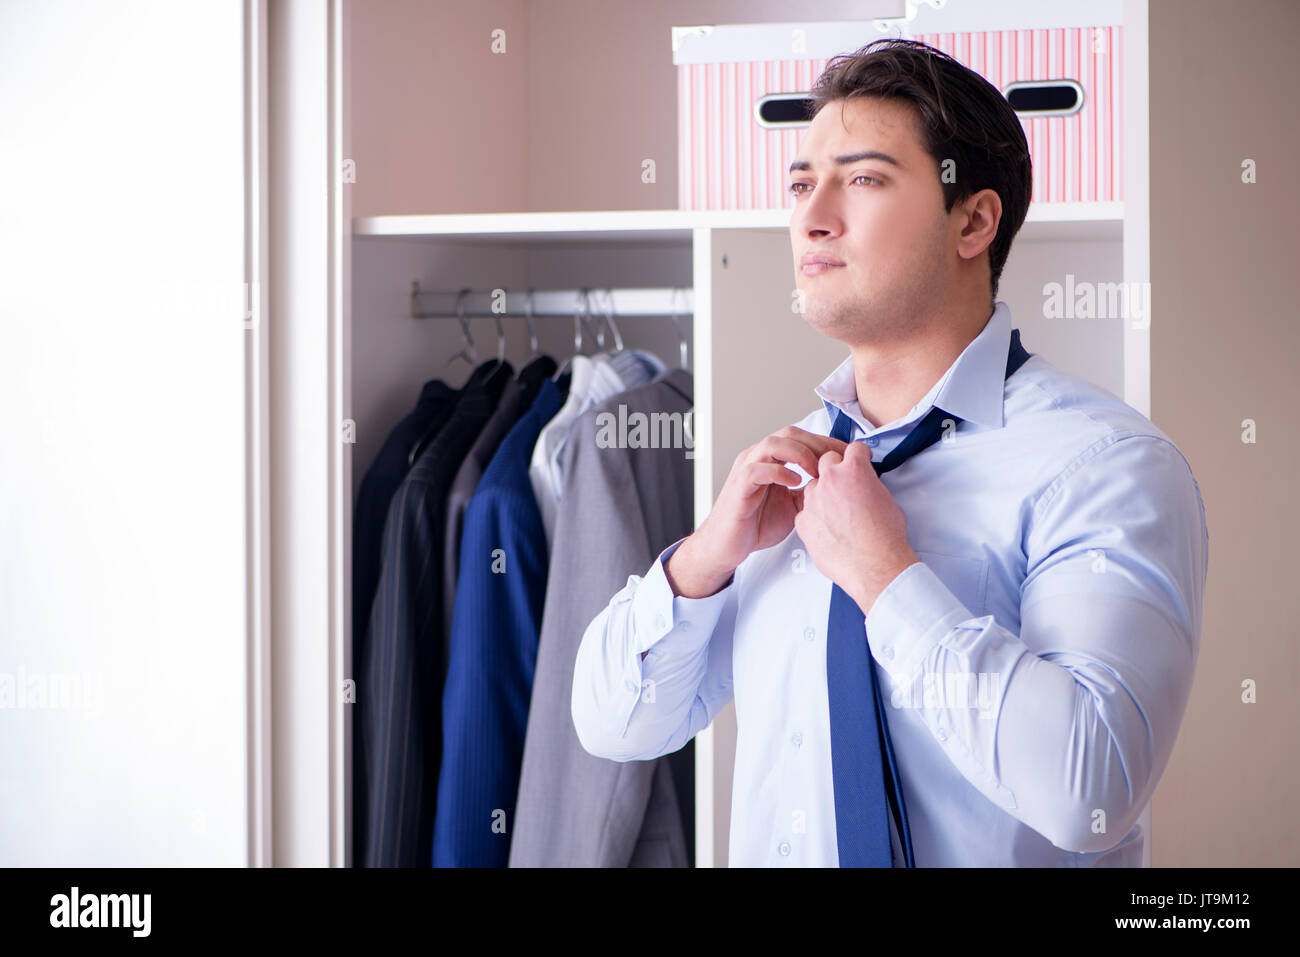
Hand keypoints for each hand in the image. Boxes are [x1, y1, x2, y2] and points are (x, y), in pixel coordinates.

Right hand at [666, 426, 847, 597]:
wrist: (728, 545)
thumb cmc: (756, 524)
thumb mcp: (795, 505)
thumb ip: (811, 490)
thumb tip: (837, 486)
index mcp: (771, 459)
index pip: (801, 438)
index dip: (825, 443)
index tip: (847, 454)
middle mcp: (758, 458)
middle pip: (789, 434)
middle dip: (817, 445)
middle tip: (835, 461)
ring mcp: (746, 469)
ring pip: (773, 444)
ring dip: (799, 454)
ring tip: (815, 471)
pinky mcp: (739, 485)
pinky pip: (757, 469)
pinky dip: (779, 472)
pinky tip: (794, 483)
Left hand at [794, 440, 919, 614]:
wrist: (874, 565)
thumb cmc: (886, 537)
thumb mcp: (887, 500)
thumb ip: (871, 486)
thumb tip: (867, 488)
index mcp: (854, 470)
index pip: (854, 449)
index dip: (860, 456)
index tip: (859, 461)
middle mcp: (830, 480)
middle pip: (826, 461)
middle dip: (836, 470)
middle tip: (845, 486)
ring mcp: (813, 500)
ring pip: (812, 487)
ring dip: (822, 495)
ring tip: (837, 514)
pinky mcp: (803, 521)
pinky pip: (805, 512)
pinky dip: (814, 517)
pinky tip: (827, 529)